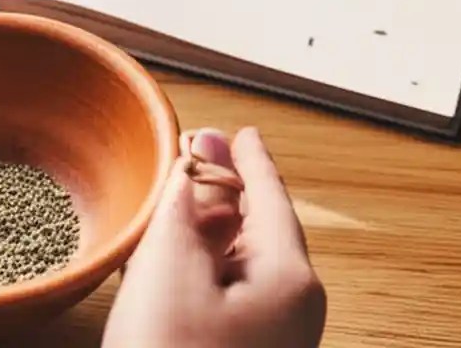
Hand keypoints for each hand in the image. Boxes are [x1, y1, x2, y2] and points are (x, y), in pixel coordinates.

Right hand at [102, 127, 325, 347]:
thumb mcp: (170, 269)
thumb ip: (182, 208)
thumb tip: (196, 165)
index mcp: (288, 277)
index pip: (270, 196)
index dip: (249, 159)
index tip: (243, 134)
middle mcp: (291, 308)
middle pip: (257, 230)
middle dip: (223, 195)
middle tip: (195, 161)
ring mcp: (270, 337)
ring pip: (238, 266)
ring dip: (205, 237)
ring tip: (171, 214)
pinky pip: (226, 298)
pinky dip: (199, 273)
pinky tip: (169, 272)